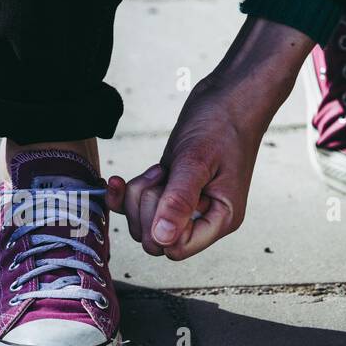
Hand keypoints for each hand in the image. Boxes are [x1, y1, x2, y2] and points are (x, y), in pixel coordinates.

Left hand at [108, 17, 313, 259]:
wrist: (227, 97)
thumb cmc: (222, 124)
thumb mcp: (197, 161)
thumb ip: (179, 200)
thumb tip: (163, 238)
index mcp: (220, 218)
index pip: (179, 248)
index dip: (161, 226)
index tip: (165, 191)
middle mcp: (201, 216)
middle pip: (156, 239)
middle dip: (147, 207)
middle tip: (162, 176)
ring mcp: (183, 205)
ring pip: (143, 223)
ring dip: (139, 196)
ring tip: (159, 169)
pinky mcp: (168, 189)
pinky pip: (136, 206)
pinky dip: (124, 194)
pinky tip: (118, 180)